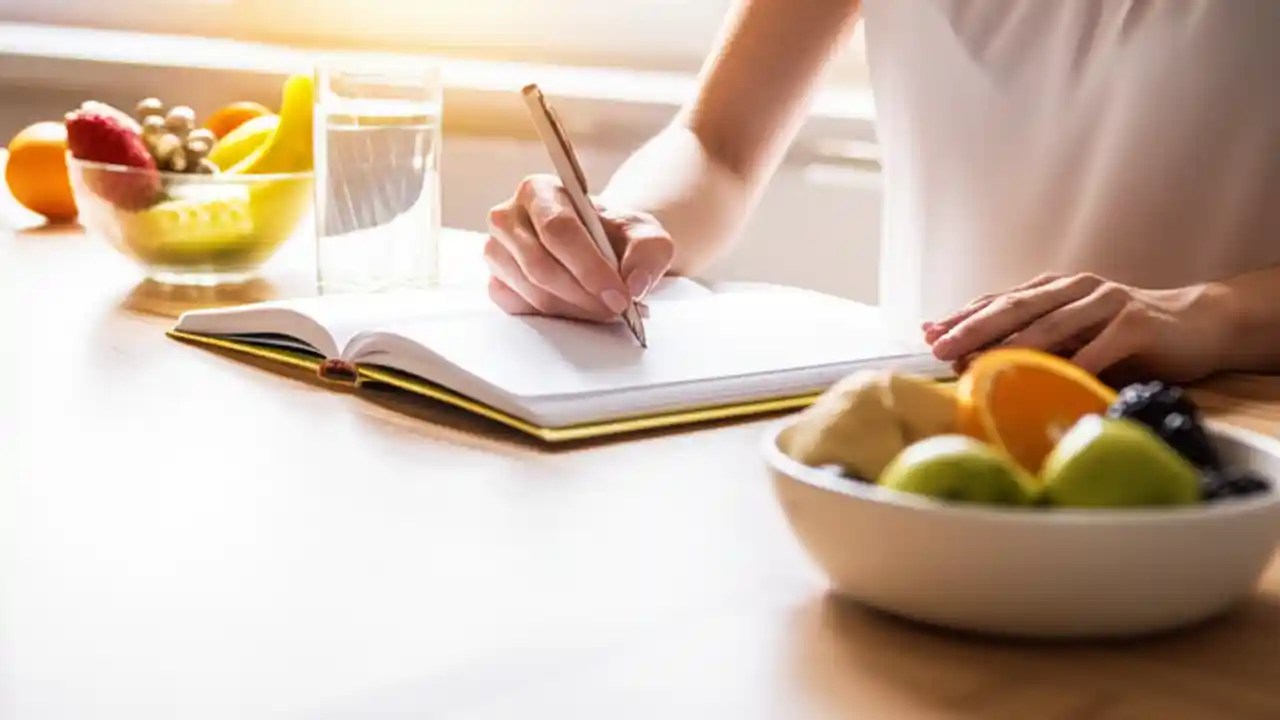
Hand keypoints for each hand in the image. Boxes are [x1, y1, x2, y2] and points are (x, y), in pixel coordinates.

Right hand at [484, 174, 674, 321]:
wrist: (599, 248)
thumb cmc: (614, 236)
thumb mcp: (645, 235)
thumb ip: (648, 253)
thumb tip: (634, 284)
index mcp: (539, 190)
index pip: (558, 229)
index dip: (589, 267)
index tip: (619, 295)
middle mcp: (508, 217)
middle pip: (541, 265)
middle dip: (584, 294)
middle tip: (616, 308)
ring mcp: (496, 252)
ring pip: (534, 291)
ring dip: (575, 308)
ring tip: (605, 308)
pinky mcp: (496, 283)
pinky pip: (522, 308)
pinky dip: (557, 316)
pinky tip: (580, 309)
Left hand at [923, 273, 1231, 381]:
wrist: (1201, 323)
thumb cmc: (1127, 335)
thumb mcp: (1075, 336)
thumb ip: (1033, 342)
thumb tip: (972, 363)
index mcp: (1054, 290)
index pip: (999, 301)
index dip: (963, 316)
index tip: (929, 333)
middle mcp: (1076, 289)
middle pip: (1015, 307)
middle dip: (973, 327)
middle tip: (939, 346)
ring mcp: (1107, 303)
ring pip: (1051, 324)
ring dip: (1011, 345)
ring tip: (979, 362)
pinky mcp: (1137, 324)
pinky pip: (1100, 347)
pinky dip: (1074, 365)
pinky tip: (1049, 381)